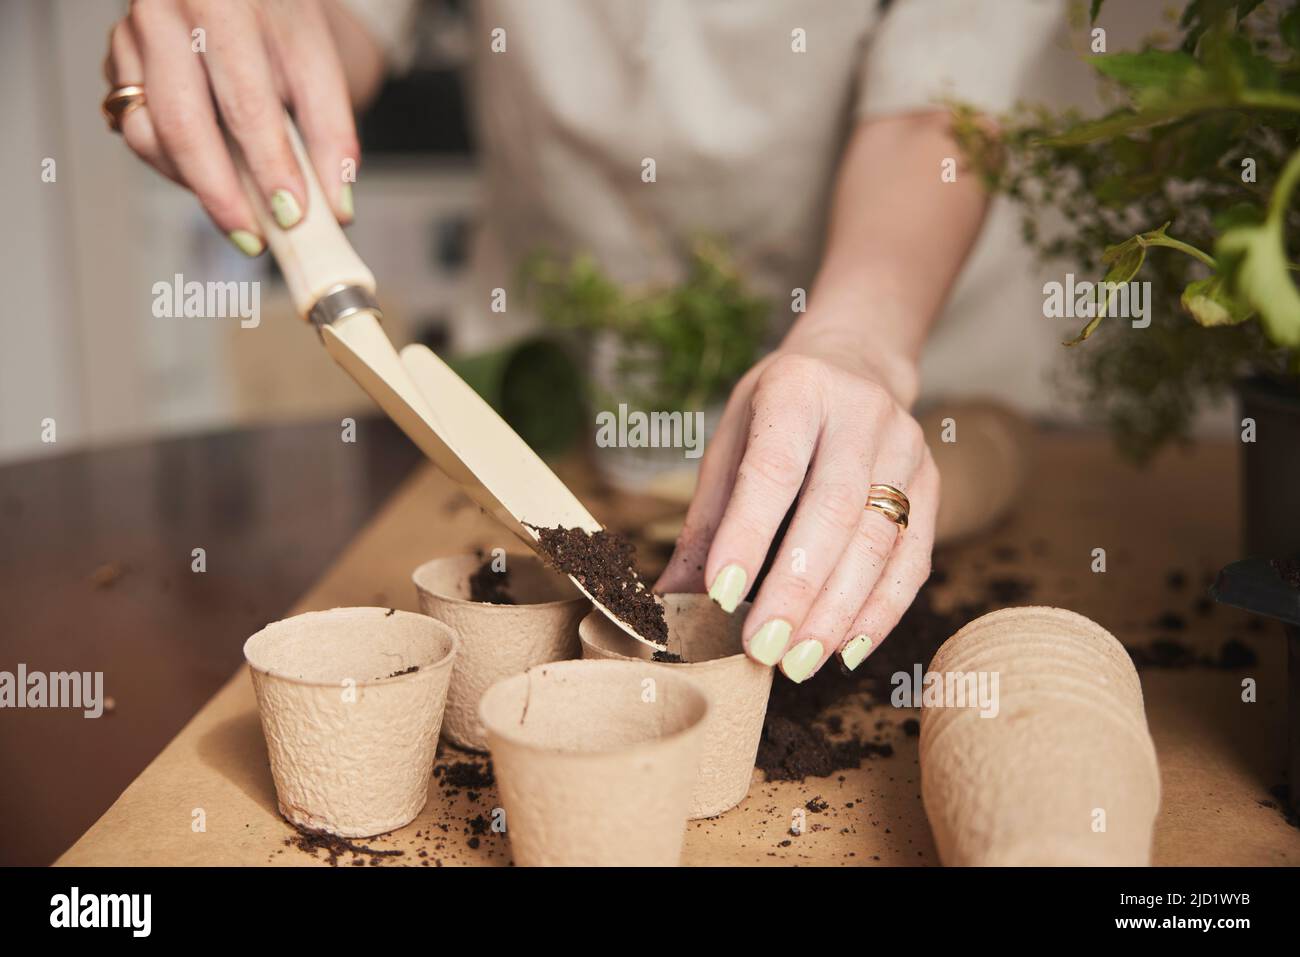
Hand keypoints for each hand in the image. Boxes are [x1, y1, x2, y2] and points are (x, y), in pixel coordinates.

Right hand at [104, 0, 358, 253]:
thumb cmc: (278, 19)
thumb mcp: (318, 62)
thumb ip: (332, 134)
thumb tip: (337, 210)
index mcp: (227, 6)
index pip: (248, 102)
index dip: (271, 166)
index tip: (291, 215)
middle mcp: (170, 14)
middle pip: (185, 126)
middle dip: (222, 195)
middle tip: (254, 239)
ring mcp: (135, 36)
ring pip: (149, 135)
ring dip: (194, 183)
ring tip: (238, 205)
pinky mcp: (118, 59)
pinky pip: (136, 130)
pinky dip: (174, 163)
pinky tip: (209, 170)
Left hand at [655, 339, 938, 682]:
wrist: (853, 365)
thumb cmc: (775, 414)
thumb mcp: (731, 444)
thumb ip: (707, 521)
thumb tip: (667, 600)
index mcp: (798, 389)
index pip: (775, 469)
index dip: (748, 534)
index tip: (721, 594)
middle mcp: (861, 413)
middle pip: (834, 512)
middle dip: (797, 589)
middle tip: (763, 648)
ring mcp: (905, 448)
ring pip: (878, 541)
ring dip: (837, 611)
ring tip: (797, 661)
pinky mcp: (931, 484)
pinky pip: (912, 558)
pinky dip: (880, 611)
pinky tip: (846, 650)